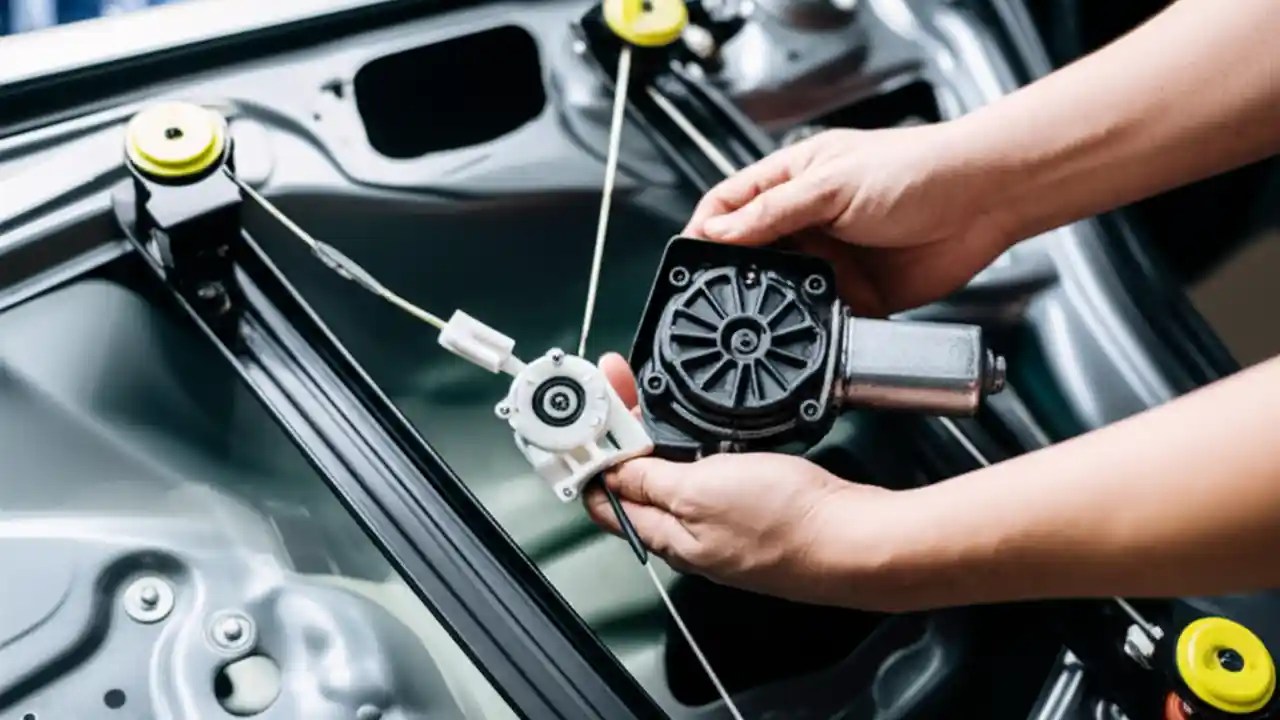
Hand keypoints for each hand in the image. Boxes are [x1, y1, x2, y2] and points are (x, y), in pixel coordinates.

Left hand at [585, 353, 906, 607]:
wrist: (854, 537)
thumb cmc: (785, 523)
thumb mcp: (699, 491)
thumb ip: (650, 483)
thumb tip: (608, 477)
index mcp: (667, 534)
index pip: (606, 498)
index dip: (590, 454)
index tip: (584, 417)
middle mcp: (691, 535)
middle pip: (639, 482)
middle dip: (623, 432)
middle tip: (618, 385)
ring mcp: (724, 522)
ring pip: (675, 477)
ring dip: (659, 438)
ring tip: (648, 400)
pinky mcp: (755, 508)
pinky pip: (712, 477)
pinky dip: (699, 448)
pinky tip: (705, 430)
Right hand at [684, 125, 1015, 315]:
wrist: (983, 201)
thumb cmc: (918, 170)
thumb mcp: (832, 185)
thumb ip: (773, 213)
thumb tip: (716, 232)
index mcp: (793, 181)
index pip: (729, 206)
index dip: (704, 231)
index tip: (686, 261)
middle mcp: (808, 221)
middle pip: (749, 254)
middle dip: (732, 276)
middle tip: (719, 299)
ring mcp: (832, 259)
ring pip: (783, 291)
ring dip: (773, 305)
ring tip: (762, 317)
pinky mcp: (859, 294)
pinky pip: (822, 317)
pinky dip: (812, 328)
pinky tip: (805, 331)